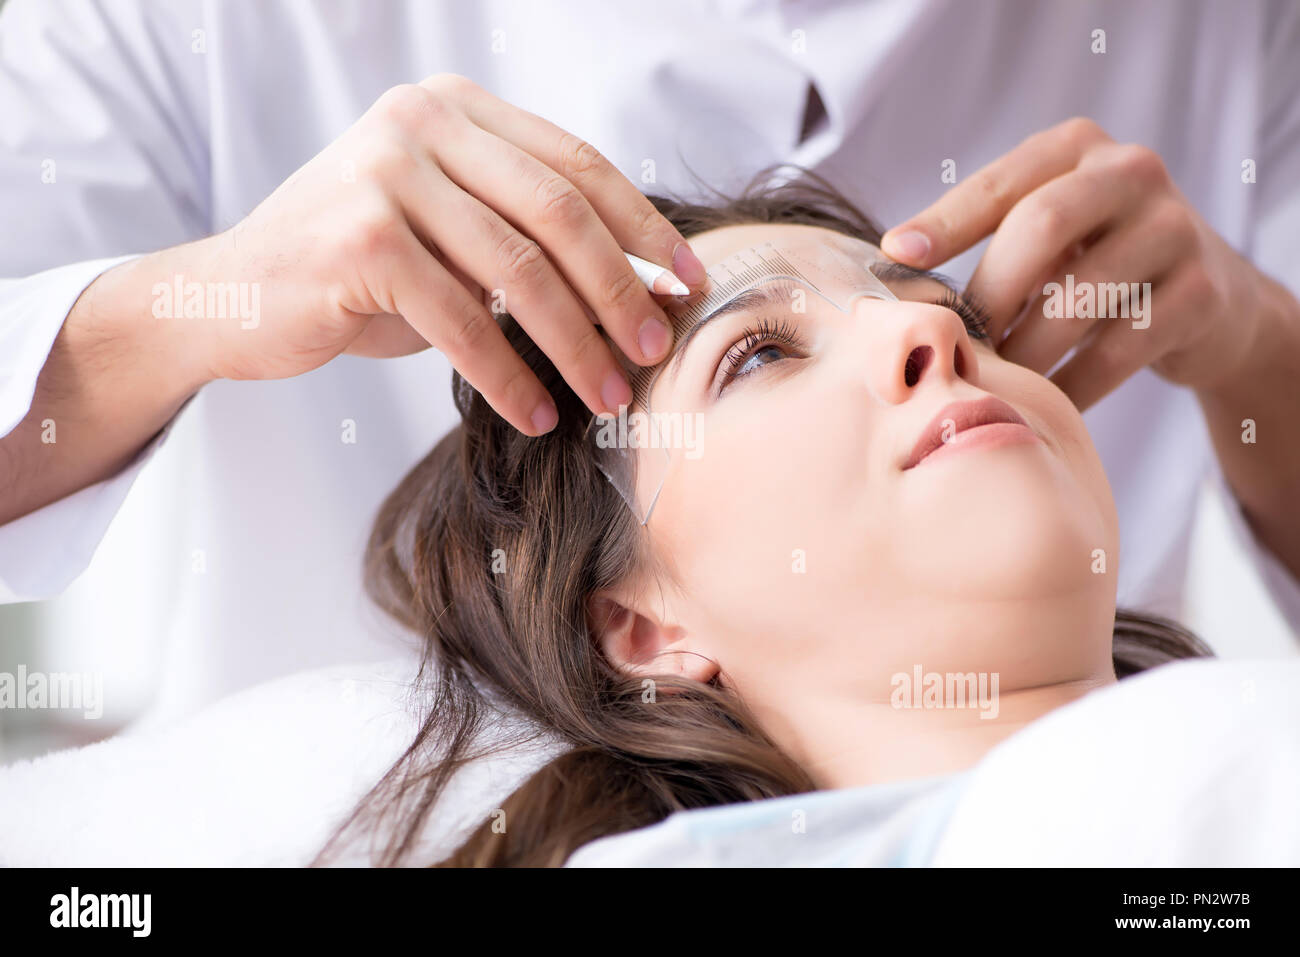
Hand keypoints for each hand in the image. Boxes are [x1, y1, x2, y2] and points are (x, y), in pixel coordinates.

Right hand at [194, 73, 705, 433]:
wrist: (233, 296)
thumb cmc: (361, 274)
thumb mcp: (451, 236)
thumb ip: (526, 238)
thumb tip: (645, 287)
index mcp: (456, 109)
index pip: (578, 165)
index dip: (644, 228)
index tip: (689, 283)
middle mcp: (422, 123)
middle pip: (560, 213)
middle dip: (620, 291)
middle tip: (655, 351)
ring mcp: (385, 174)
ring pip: (519, 271)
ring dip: (575, 345)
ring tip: (606, 397)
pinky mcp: (359, 240)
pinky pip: (463, 321)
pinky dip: (507, 377)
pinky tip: (535, 415)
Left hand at [881, 117, 1266, 409]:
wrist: (1212, 304)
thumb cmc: (1093, 265)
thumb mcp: (1050, 232)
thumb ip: (990, 237)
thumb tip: (894, 279)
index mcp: (1078, 148)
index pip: (1002, 183)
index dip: (946, 220)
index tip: (895, 255)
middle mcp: (1131, 173)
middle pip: (1041, 227)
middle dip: (987, 294)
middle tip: (951, 345)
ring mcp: (1174, 229)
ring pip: (1078, 296)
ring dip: (1022, 351)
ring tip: (989, 383)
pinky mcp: (1201, 294)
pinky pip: (1116, 350)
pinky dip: (1069, 387)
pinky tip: (1042, 407)